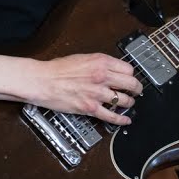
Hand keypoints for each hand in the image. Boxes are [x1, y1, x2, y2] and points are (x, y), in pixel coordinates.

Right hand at [28, 53, 142, 125]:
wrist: (42, 81)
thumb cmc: (57, 69)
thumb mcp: (83, 58)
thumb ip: (100, 64)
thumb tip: (112, 69)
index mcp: (101, 62)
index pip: (128, 69)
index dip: (131, 75)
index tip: (130, 78)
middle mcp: (102, 77)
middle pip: (131, 84)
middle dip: (136, 89)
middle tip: (137, 91)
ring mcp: (97, 93)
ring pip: (124, 100)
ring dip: (129, 103)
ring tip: (129, 103)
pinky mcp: (90, 108)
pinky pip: (111, 116)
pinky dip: (121, 119)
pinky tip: (126, 120)